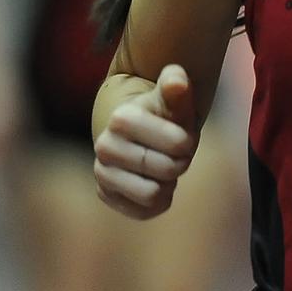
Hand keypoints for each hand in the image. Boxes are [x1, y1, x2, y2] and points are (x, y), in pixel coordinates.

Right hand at [92, 64, 196, 219]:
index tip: (184, 135)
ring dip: (168, 183)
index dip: (189, 143)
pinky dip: (159, 200)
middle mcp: (104, 145)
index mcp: (121, 118)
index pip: (179, 144)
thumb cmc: (166, 115)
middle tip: (175, 153)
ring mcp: (102, 172)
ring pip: (153, 194)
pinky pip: (145, 210)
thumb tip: (176, 81)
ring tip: (163, 166)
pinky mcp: (105, 194)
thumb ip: (178, 86)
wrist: (142, 133)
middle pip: (168, 170)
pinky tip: (154, 182)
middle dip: (180, 163)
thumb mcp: (175, 99)